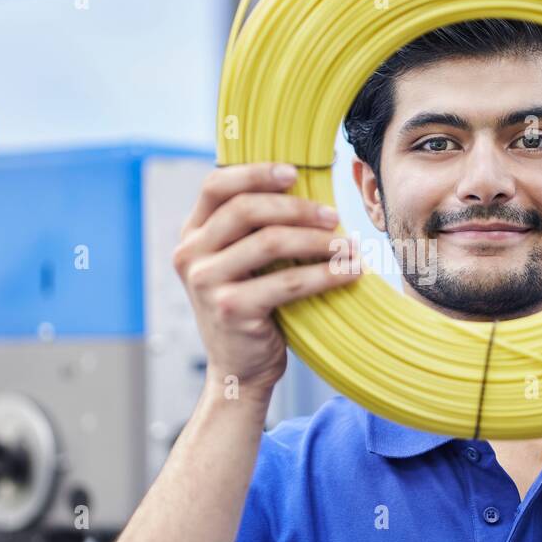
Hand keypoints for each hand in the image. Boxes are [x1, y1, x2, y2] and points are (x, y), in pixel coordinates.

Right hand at [172, 162, 360, 396]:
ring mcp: (207, 282)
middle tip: (333, 215)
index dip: (255, 172)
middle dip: (296, 207)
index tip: (294, 173)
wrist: (239, 369)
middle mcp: (191, 254)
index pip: (216, 186)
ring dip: (317, 240)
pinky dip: (326, 274)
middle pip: (246, 209)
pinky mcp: (232, 309)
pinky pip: (288, 281)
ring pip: (270, 242)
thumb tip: (306, 185)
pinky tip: (350, 272)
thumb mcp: (241, 262)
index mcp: (192, 235)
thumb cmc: (252, 307)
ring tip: (348, 244)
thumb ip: (253, 228)